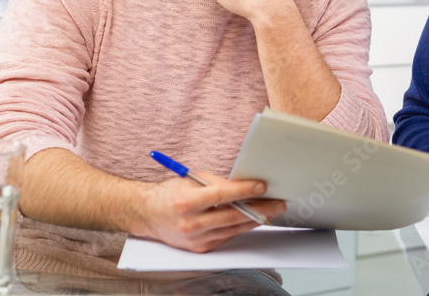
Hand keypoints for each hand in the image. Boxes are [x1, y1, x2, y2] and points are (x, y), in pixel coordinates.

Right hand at [139, 171, 286, 252]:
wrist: (150, 215)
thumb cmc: (172, 194)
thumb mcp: (191, 180)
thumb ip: (217, 183)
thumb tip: (245, 185)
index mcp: (186, 202)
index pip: (221, 195)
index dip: (244, 190)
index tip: (262, 186)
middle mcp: (190, 223)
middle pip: (232, 216)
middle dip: (259, 209)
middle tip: (278, 202)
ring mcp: (196, 239)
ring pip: (233, 229)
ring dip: (255, 220)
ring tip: (272, 210)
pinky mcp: (200, 248)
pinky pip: (227, 236)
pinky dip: (241, 227)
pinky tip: (253, 219)